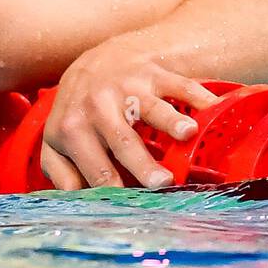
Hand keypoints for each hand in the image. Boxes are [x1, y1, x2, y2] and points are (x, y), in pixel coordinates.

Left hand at [40, 35, 219, 189]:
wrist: (91, 64)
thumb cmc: (77, 114)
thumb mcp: (56, 141)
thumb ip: (60, 171)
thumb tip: (73, 199)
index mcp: (72, 130)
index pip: (95, 168)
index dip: (111, 187)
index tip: (130, 204)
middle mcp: (97, 107)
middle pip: (122, 141)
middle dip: (142, 163)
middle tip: (162, 183)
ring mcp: (126, 88)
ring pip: (151, 108)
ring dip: (171, 120)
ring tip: (187, 134)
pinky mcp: (151, 73)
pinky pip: (177, 84)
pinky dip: (196, 96)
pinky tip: (211, 108)